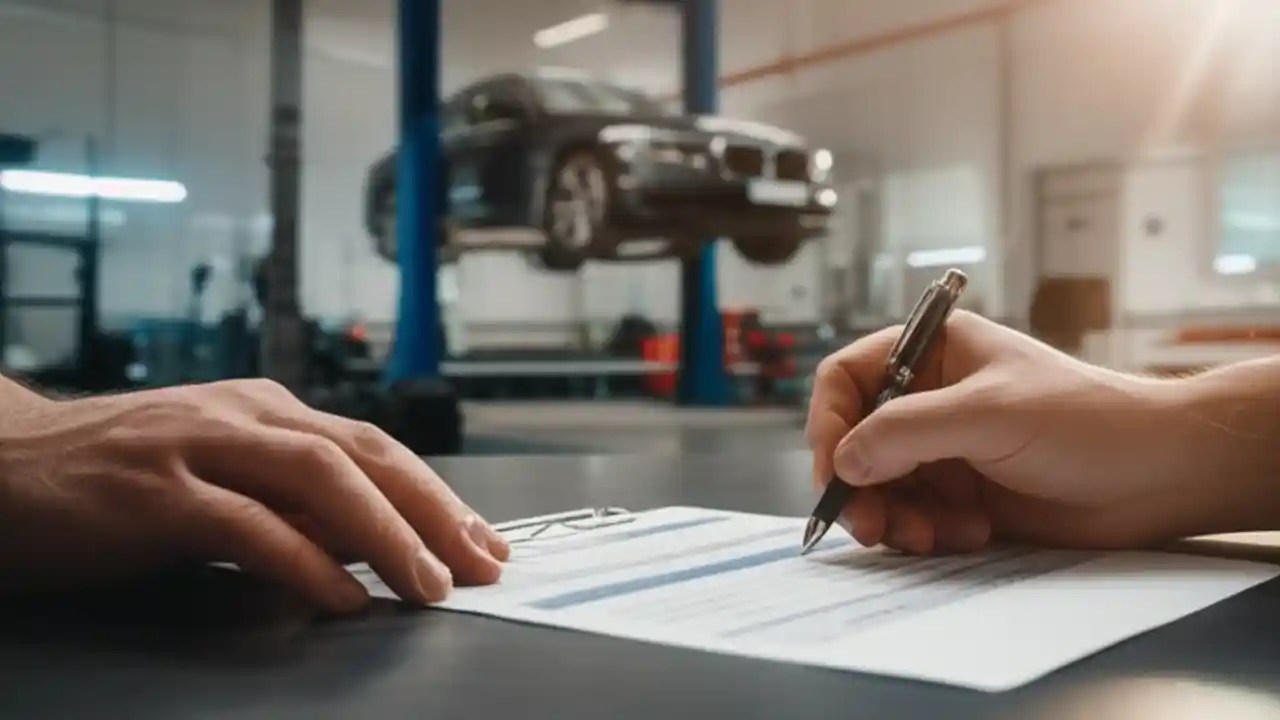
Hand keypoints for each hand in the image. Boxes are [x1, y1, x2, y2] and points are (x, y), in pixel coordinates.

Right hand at [0, 379, 509, 612]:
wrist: (0, 463)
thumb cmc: (117, 477)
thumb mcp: (219, 476)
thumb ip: (289, 502)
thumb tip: (370, 542)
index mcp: (265, 409)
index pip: (373, 447)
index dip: (437, 495)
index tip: (484, 540)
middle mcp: (241, 415)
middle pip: (363, 455)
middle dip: (434, 511)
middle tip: (482, 563)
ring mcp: (196, 447)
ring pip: (318, 479)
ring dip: (385, 534)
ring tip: (430, 585)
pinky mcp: (153, 493)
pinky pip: (247, 525)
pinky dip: (304, 562)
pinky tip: (342, 597)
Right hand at [806, 311, 1276, 554]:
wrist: (1158, 475)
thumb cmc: (1086, 421)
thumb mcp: (988, 414)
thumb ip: (907, 431)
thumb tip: (843, 461)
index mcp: (930, 353)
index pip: (846, 379)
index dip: (829, 424)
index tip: (835, 472)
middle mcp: (928, 398)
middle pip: (854, 441)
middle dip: (859, 486)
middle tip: (872, 527)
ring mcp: (944, 449)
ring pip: (879, 486)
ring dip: (894, 517)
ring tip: (930, 537)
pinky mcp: (960, 494)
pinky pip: (912, 516)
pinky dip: (926, 532)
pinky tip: (970, 533)